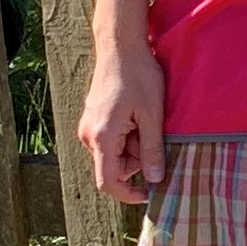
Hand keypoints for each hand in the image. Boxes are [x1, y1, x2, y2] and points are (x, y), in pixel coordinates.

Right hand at [80, 40, 165, 200]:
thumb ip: (152, 149)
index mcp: (102, 137)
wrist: (121, 49)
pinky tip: (139, 116)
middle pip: (115, 167)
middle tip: (157, 134)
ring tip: (149, 120)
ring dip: (136, 146)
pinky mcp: (93, 121)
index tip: (149, 196)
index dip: (128, 194)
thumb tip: (154, 179)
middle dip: (139, 160)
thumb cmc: (139, 77)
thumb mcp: (152, 115)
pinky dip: (129, 136)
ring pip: (116, 154)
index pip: (108, 182)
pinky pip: (112, 141)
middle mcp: (89, 136)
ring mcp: (89, 128)